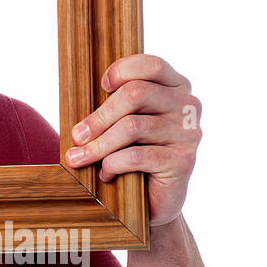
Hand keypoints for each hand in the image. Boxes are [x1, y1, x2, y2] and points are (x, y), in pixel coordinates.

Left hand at [63, 53, 201, 226]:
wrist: (154, 200)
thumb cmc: (132, 153)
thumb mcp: (122, 122)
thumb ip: (113, 104)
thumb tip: (77, 99)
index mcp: (176, 88)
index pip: (152, 65)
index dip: (122, 70)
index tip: (100, 86)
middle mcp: (188, 107)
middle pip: (136, 93)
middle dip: (99, 116)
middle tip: (76, 136)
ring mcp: (189, 134)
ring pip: (132, 126)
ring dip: (98, 145)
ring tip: (79, 159)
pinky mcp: (184, 162)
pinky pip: (137, 156)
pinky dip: (112, 164)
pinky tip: (105, 174)